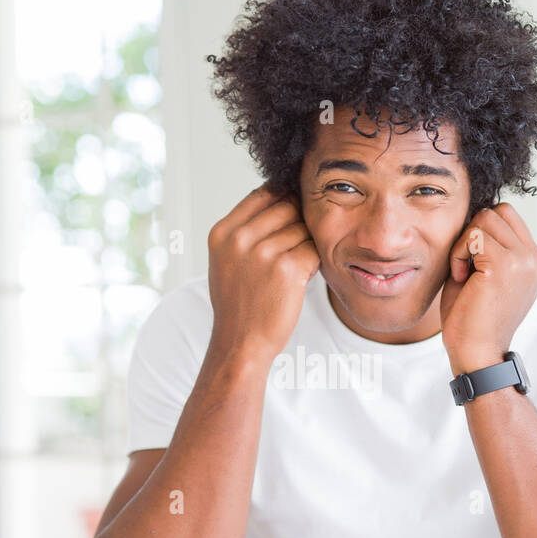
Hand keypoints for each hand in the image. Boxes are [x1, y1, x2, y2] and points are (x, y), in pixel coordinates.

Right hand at [207, 184, 320, 362]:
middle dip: (298, 223)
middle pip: (288, 206)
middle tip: (294, 247)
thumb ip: (246, 229)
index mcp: (222, 232)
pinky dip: (313, 263)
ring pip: (304, 229)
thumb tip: (282, 194)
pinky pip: (314, 250)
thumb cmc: (238, 304)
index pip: (264, 193)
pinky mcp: (287, 269)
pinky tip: (300, 279)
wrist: (240, 344)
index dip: (284, 199)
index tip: (292, 214)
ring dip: (306, 245)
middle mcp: (239, 239)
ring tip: (293, 268)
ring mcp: (262, 253)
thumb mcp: (227, 260)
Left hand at [439, 203, 536, 374]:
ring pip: (485, 218)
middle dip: (473, 233)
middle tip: (465, 266)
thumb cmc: (472, 320)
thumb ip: (486, 246)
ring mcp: (524, 261)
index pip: (508, 217)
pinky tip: (459, 277)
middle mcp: (535, 259)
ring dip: (465, 243)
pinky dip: (459, 253)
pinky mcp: (506, 265)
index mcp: (534, 262)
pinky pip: (474, 235)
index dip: (482, 231)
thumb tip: (477, 213)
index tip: (472, 263)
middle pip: (498, 211)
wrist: (476, 353)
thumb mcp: (485, 276)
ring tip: (463, 273)